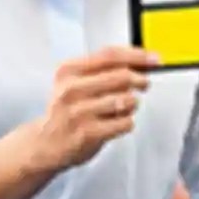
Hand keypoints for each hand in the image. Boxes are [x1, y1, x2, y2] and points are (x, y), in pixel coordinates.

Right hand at [33, 46, 158, 170]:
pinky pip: (125, 122)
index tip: (154, 59)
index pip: (109, 55)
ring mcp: (79, 112)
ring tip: (124, 107)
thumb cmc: (66, 111)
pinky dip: (127, 122)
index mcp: (68, 71)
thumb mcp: (74, 82)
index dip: (137, 56)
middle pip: (121, 76)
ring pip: (126, 100)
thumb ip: (102, 69)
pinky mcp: (89, 133)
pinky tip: (117, 122)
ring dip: (133, 103)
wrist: (45, 143)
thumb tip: (140, 61)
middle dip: (140, 79)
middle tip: (144, 84)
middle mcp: (71, 89)